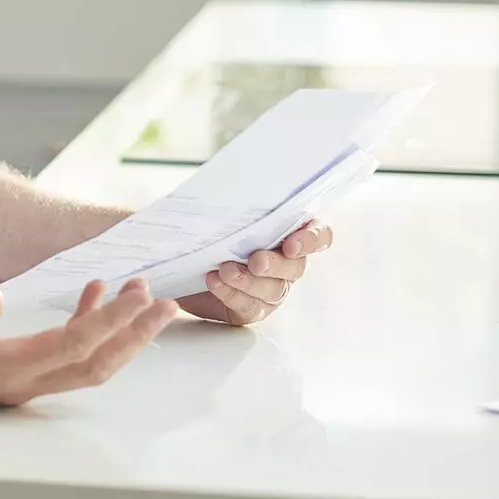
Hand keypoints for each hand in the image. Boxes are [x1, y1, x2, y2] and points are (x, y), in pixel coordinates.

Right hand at [0, 278, 177, 406]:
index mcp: (4, 370)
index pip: (73, 346)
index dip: (109, 321)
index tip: (136, 295)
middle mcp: (20, 383)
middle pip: (95, 365)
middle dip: (133, 336)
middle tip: (164, 304)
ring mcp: (20, 383)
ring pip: (88, 365)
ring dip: (119, 334)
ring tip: (142, 298)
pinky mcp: (16, 374)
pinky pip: (67, 357)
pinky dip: (89, 329)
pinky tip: (93, 297)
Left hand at [179, 219, 333, 326]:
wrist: (180, 262)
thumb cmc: (209, 232)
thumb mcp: (222, 214)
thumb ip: (236, 206)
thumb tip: (230, 190)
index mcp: (288, 234)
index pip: (319, 236)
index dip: (312, 240)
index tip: (291, 244)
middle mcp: (287, 264)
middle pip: (294, 266)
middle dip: (275, 264)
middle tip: (256, 261)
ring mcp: (272, 289)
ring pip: (273, 290)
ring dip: (249, 281)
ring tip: (225, 271)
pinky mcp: (252, 309)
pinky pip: (250, 306)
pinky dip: (231, 293)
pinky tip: (214, 282)